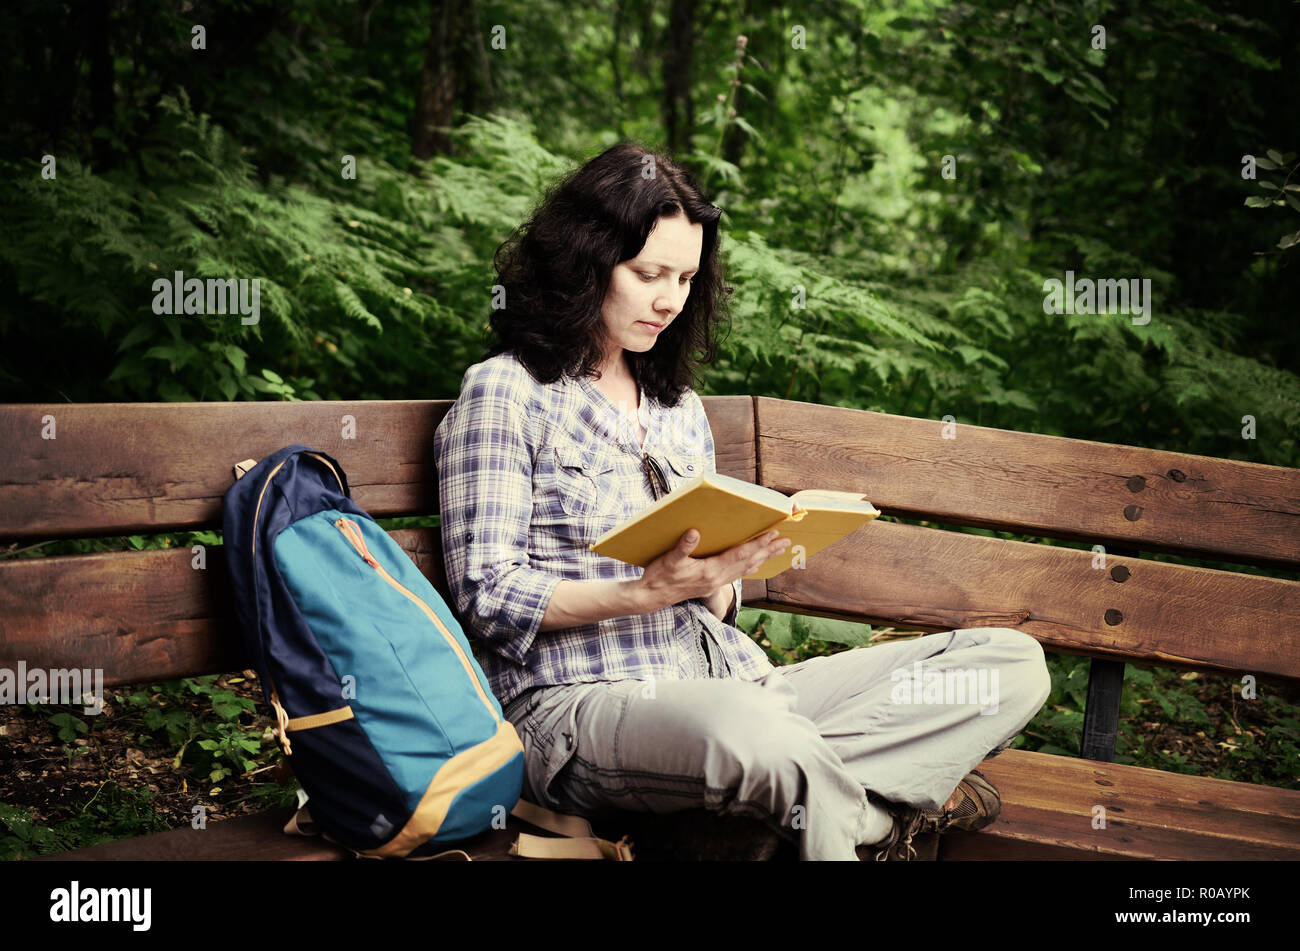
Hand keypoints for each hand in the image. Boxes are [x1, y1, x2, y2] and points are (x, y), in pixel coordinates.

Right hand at [635, 528, 791, 614]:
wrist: (652, 597)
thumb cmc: (659, 576)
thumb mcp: (668, 560)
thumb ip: (682, 547)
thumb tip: (694, 532)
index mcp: (710, 571)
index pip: (740, 555)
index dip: (757, 544)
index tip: (773, 533)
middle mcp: (717, 579)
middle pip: (748, 563)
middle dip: (768, 551)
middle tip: (786, 541)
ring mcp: (716, 583)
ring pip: (745, 569)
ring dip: (762, 558)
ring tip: (777, 550)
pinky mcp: (712, 584)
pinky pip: (737, 574)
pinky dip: (750, 567)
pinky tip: (755, 564)